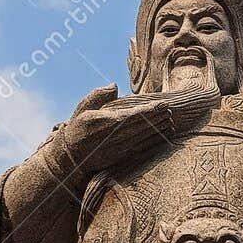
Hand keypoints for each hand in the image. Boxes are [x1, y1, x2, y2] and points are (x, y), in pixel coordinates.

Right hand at [52, 84, 215, 180]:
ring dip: (159, 129)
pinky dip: (154, 142)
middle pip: (143, 126)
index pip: (134, 115)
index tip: (163, 105)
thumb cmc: (78, 129)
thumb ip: (98, 95)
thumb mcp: (83, 108)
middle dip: (158, 118)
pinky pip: (142, 148)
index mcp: (106, 122)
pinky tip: (163, 136)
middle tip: (171, 111)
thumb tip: (115, 85)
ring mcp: (119, 148)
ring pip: (144, 137)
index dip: (151, 110)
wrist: (71, 156)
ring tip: (170, 121)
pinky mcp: (121, 157)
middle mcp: (115, 136)